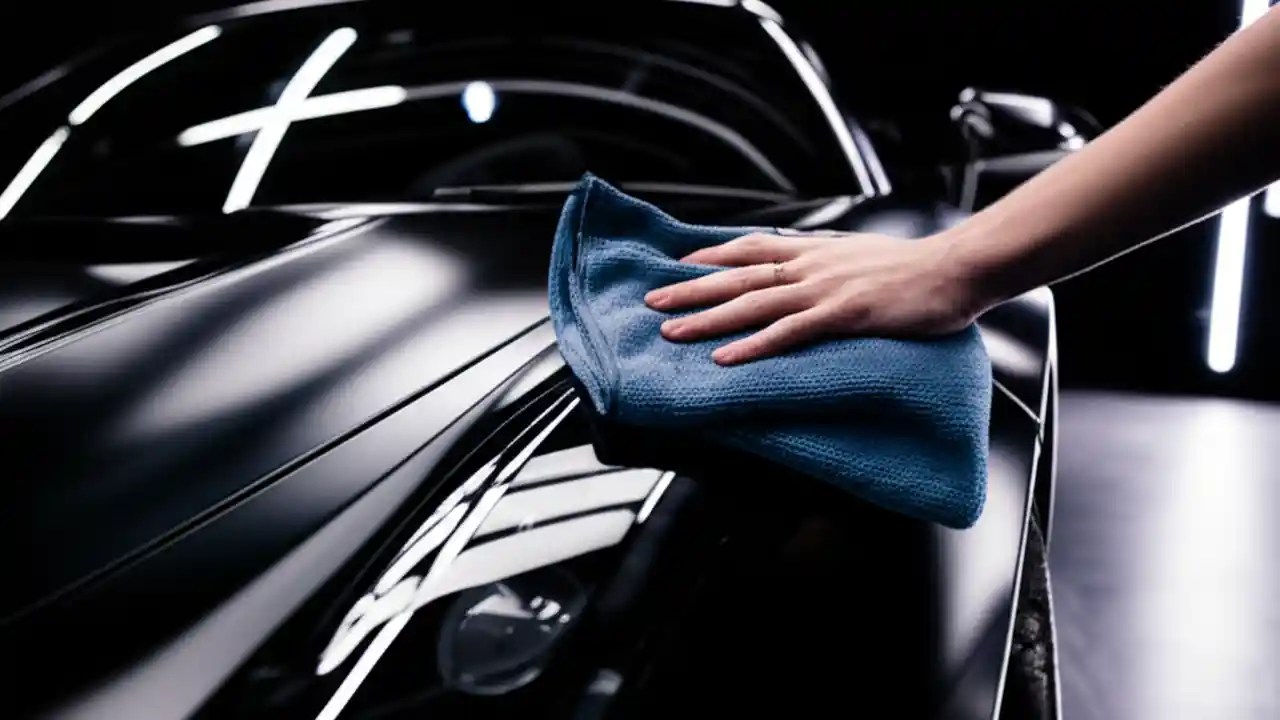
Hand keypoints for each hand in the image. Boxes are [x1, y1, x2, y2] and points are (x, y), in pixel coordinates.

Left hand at [643, 231, 980, 364]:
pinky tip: (725, 357)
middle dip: (691, 289)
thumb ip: (829, 262)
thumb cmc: (915, 269)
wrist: (956, 269)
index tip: (680, 263)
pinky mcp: (843, 315)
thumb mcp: (861, 255)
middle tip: (653, 301)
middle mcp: (811, 266)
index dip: (712, 255)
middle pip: (737, 277)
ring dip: (708, 319)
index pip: (751, 247)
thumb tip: (806, 267)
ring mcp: (825, 290)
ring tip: (671, 332)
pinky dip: (753, 345)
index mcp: (816, 251)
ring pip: (752, 304)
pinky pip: (788, 332)